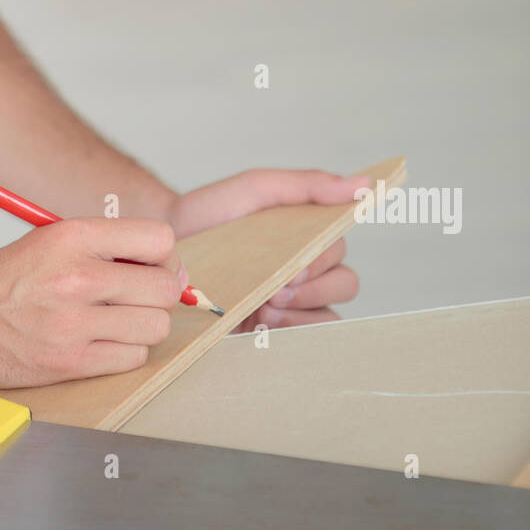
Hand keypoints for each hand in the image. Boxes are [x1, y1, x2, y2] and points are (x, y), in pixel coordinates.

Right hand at [0, 217, 184, 388]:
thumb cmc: (2, 281)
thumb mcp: (52, 241)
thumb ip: (110, 248)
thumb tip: (177, 272)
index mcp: (72, 236)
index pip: (159, 238)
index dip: (162, 255)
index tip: (149, 265)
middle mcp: (76, 275)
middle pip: (164, 286)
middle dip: (157, 293)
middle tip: (134, 297)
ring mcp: (73, 322)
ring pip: (155, 325)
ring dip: (143, 325)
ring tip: (115, 320)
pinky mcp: (69, 361)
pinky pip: (133, 357)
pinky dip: (125, 351)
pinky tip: (100, 341)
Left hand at [169, 167, 367, 330]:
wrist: (165, 246)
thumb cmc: (210, 213)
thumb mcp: (256, 189)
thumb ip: (308, 185)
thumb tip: (365, 185)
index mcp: (307, 237)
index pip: (340, 251)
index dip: (323, 262)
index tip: (294, 266)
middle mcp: (304, 271)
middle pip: (344, 286)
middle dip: (313, 290)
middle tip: (275, 290)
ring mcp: (287, 304)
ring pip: (328, 319)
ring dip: (302, 315)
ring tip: (264, 308)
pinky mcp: (267, 331)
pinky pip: (300, 344)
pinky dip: (288, 336)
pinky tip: (258, 325)